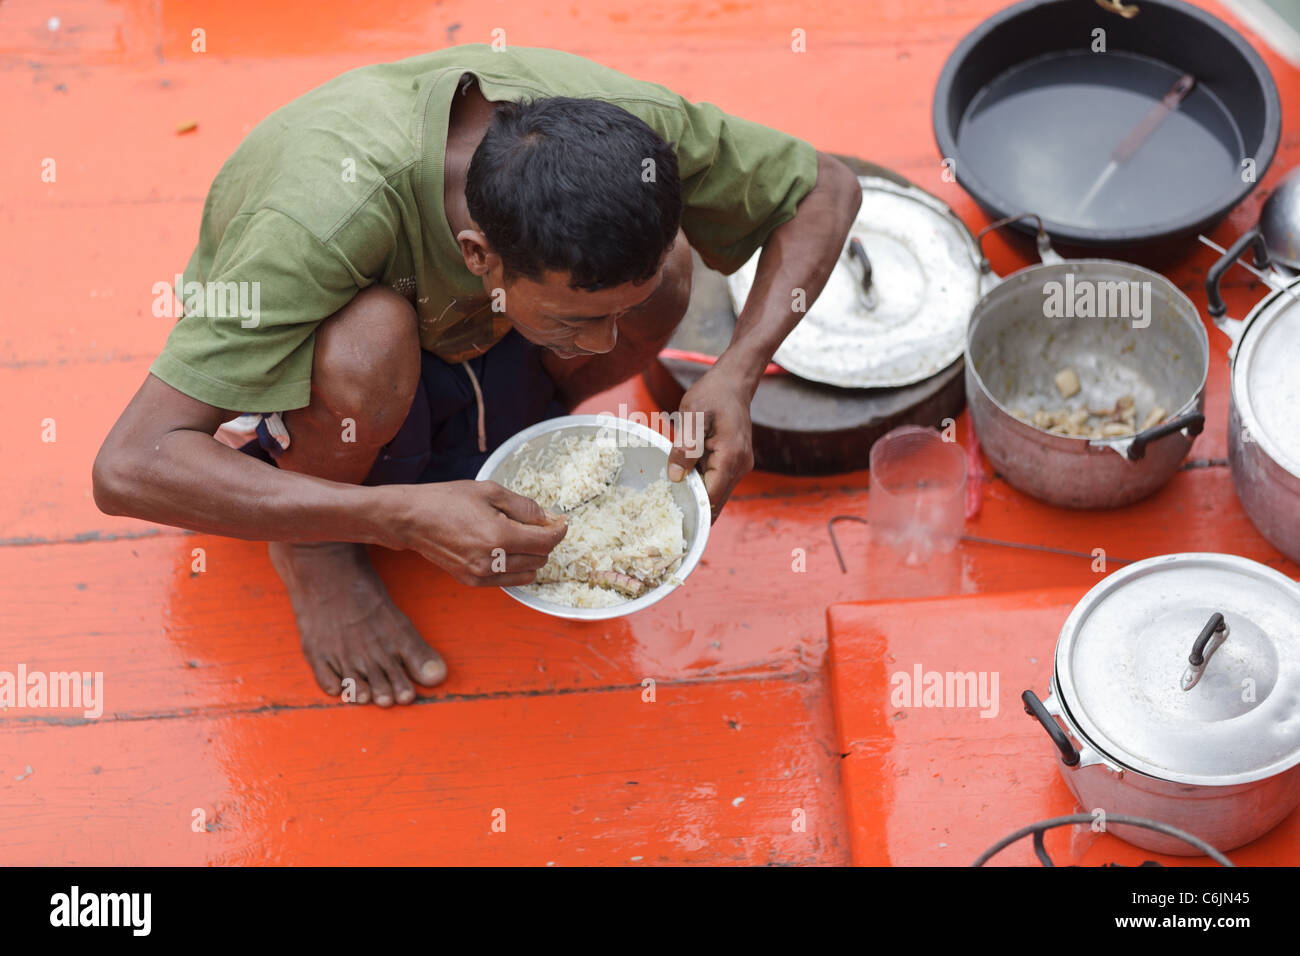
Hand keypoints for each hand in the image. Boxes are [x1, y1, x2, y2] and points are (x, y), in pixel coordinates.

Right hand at [391, 480, 567, 585]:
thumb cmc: (448, 500)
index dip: (558, 531)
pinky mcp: (473, 582)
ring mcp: (482, 575)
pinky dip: (516, 567)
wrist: (412, 519)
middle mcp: (492, 560)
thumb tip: (547, 518)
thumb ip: (524, 506)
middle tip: (538, 525)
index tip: (561, 523)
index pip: (545, 541)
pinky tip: (507, 550)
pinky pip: (510, 580)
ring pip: (529, 573)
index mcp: (499, 536)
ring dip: (532, 556)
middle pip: (540, 558)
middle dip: (544, 541)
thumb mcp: (490, 491)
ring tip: (521, 537)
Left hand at [666, 368, 754, 520]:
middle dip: (694, 505)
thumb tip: (676, 477)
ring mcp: (740, 466)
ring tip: (672, 491)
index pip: (712, 498)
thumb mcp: (692, 415)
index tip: (671, 511)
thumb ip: (685, 447)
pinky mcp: (735, 463)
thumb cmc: (712, 394)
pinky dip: (702, 483)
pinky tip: (685, 476)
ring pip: (717, 493)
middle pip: (716, 501)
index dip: (693, 507)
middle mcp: (740, 466)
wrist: (733, 383)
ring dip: (697, 493)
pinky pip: (717, 482)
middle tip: (666, 508)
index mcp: (731, 456)